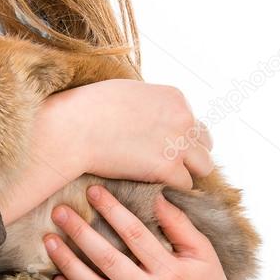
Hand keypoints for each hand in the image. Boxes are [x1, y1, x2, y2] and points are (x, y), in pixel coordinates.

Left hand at [43, 184, 245, 279]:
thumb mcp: (201, 250)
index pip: (135, 235)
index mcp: (171, 272)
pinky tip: (57, 278)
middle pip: (108, 261)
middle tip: (59, 212)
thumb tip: (154, 193)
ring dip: (68, 264)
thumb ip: (178, 223)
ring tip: (49, 241)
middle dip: (80, 233)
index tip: (92, 191)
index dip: (112, 210)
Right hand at [57, 79, 213, 188]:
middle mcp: (184, 118)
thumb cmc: (91, 107)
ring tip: (160, 176)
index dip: (178, 135)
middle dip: (188, 153)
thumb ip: (152, 104)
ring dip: (184, 172)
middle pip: (204, 144)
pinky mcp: (168, 168)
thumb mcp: (129, 91)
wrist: (74, 128)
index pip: (192, 121)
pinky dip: (169, 188)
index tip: (161, 144)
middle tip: (164, 161)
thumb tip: (154, 118)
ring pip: (202, 166)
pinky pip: (184, 185)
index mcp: (175, 97)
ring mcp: (178, 143)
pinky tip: (151, 184)